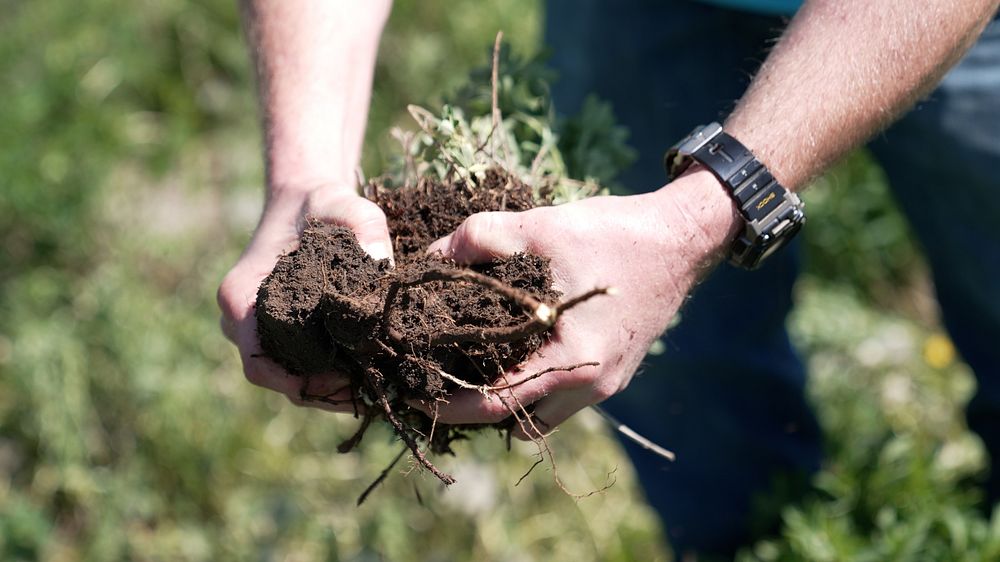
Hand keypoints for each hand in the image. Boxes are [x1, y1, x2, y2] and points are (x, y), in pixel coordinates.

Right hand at [217, 186, 392, 409]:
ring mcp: (254, 329)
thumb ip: (366, 227)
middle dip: (319, 390)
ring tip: (372, 384)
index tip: (344, 380)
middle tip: (368, 388)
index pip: (258, 362)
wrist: (306, 200)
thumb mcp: (347, 204)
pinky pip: (296, 365)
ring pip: (286, 376)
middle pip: (275, 376)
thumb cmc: (321, 203)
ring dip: (325, 387)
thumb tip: (382, 265)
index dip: (299, 381)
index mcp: (240, 296)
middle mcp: (239, 320)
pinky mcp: (276, 331)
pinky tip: (366, 372)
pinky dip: (327, 374)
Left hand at [423, 170, 738, 438]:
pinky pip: (562, 397)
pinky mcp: (613, 371)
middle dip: (474, 411)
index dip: (449, 405)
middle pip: (519, 422)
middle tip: (435, 384)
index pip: (497, 404)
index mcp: (574, 359)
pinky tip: (508, 352)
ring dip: (506, 403)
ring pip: (542, 416)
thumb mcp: (539, 227)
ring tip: (468, 370)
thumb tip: (428, 257)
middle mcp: (592, 384)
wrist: (681, 238)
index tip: (413, 395)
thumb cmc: (613, 234)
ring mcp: (607, 383)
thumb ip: (478, 239)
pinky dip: (531, 387)